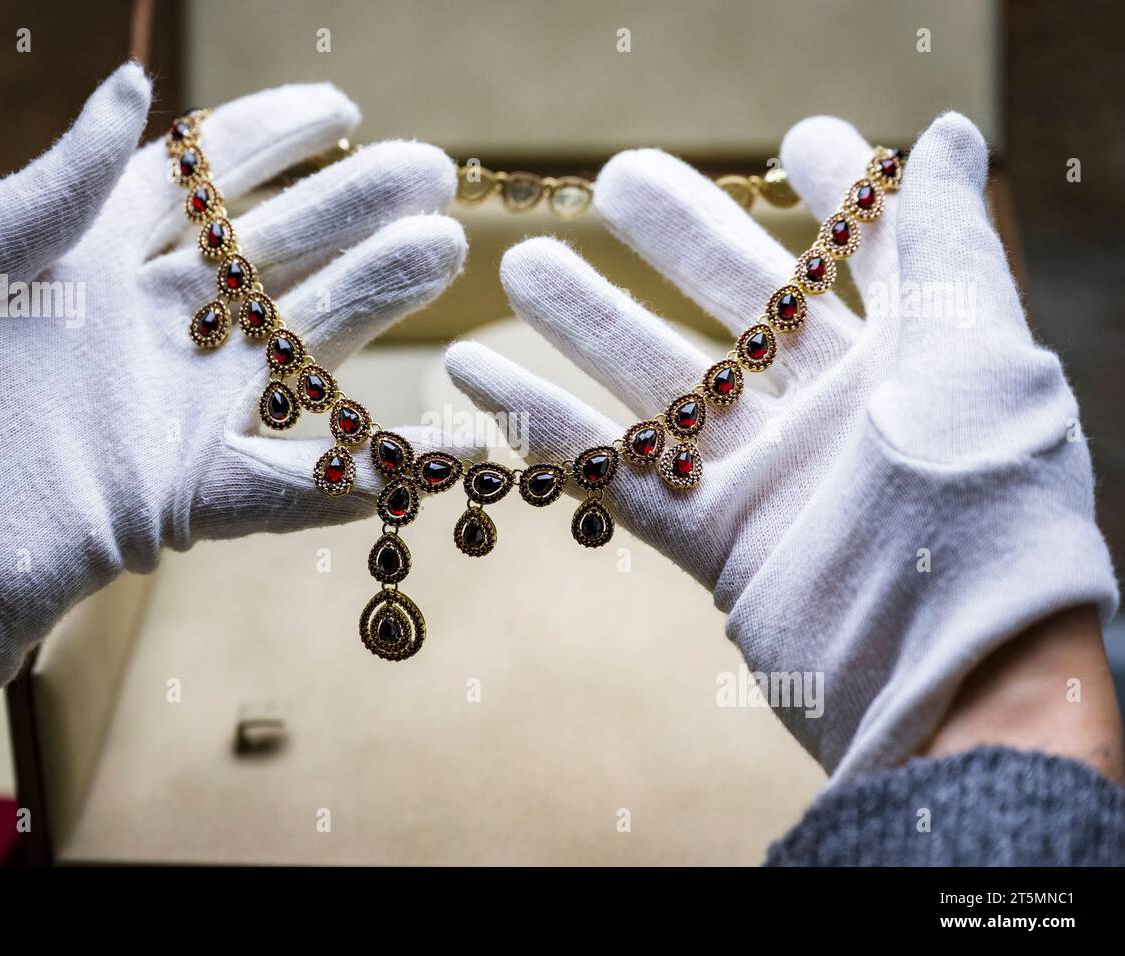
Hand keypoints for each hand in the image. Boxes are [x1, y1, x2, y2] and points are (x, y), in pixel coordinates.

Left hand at [0, 64, 472, 751]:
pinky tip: (424, 449)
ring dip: (370, 303)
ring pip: (292, 351)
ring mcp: (167, 419)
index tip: (340, 110)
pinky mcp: (175, 502)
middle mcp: (140, 335)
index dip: (268, 138)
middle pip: (267, 257)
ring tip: (439, 252)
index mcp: (78, 269)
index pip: (192, 182)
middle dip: (350, 209)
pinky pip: (282, 487)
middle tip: (428, 174)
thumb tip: (131, 91)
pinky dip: (352, 472)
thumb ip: (39, 198)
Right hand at [445, 113, 1117, 780]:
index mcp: (914, 360)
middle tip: (615, 183)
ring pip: (668, 383)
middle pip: (744, 305)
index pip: (870, 253)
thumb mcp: (979, 361)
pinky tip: (480, 378)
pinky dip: (552, 430)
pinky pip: (623, 475)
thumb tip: (942, 137)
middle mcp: (842, 413)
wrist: (953, 683)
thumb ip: (949, 250)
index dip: (833, 191)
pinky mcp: (721, 543)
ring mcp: (776, 478)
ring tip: (524, 267)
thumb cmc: (984, 518)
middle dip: (681, 239)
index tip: (788, 138)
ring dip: (591, 324)